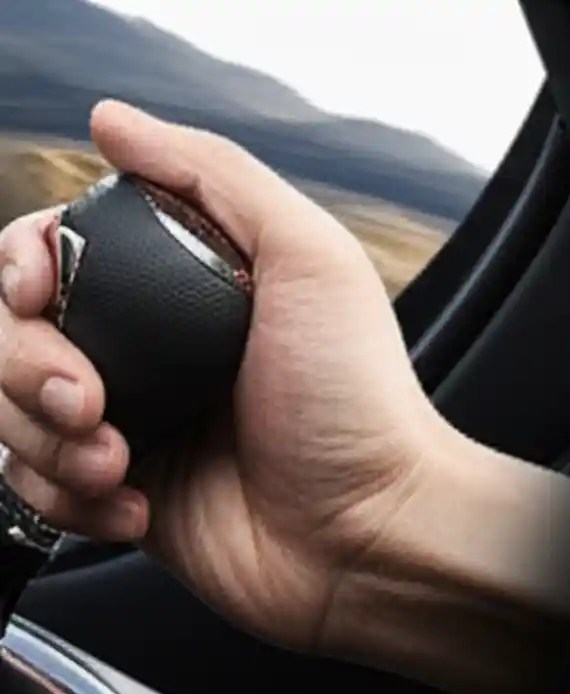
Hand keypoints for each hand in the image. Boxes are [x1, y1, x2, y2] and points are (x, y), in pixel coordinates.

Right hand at [0, 102, 569, 693]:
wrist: (368, 533)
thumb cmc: (358, 400)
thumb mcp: (310, 258)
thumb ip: (213, 176)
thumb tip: (115, 119)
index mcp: (188, 281)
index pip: (57, 247)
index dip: (22, 262)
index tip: (36, 290)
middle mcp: (153, 344)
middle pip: (13, 328)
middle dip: (26, 365)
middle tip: (88, 400)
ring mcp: (133, 419)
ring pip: (9, 409)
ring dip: (43, 439)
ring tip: (117, 461)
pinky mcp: (119, 491)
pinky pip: (34, 485)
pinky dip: (66, 497)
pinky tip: (134, 505)